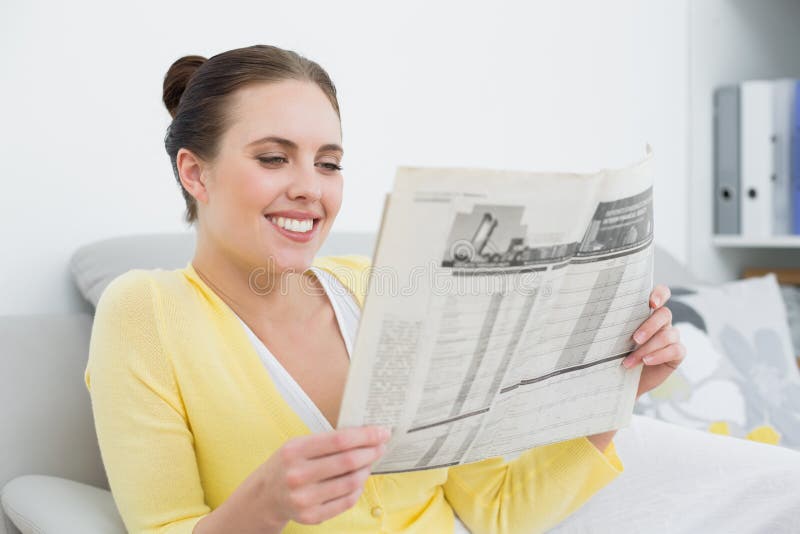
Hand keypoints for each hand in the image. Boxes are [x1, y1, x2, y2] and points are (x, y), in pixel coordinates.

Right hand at [257, 426, 390, 528]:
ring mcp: (304, 499)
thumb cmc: (289, 464)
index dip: (366, 435)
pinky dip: (358, 488)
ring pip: (351, 483)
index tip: (382, 432)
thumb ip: (328, 440)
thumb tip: (367, 435)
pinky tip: (359, 480)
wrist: (266, 496)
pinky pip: (346, 501)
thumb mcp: (299, 445)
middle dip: (371, 452)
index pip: (339, 440)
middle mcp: (297, 475)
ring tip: (370, 462)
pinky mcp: (311, 516)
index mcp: (294, 451)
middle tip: (381, 446)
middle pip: (348, 462)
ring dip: (367, 470)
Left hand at [622, 284, 685, 398]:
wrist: (622, 378)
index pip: (661, 293)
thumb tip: (597, 316)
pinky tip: (646, 362)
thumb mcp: (612, 337)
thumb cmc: (615, 353)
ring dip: (647, 348)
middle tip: (634, 339)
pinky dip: (659, 355)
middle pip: (664, 314)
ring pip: (667, 335)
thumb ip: (613, 324)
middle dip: (649, 326)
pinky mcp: (677, 353)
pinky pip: (675, 350)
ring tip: (629, 361)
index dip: (659, 294)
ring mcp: (671, 336)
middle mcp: (662, 321)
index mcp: (647, 312)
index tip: (651, 303)